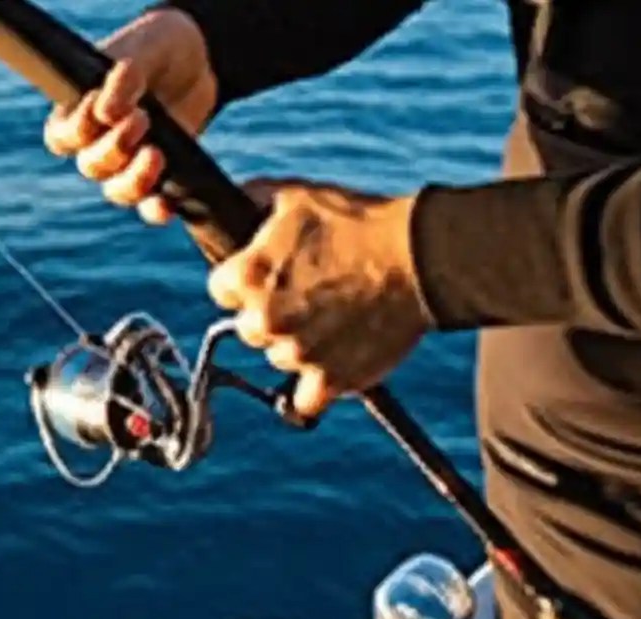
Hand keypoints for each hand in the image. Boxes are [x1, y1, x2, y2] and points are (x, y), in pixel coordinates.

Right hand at [42, 9, 217, 224]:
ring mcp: (129, 163)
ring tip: (156, 155)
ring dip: (133, 181)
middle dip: (113, 148)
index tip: (102, 107)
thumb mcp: (143, 49)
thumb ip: (124, 76)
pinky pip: (151, 206)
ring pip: (117, 191)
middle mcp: (98, 143)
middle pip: (91, 166)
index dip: (78, 131)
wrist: (200, 59)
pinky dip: (156, 209)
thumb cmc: (157, 48)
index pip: (61, 136)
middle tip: (141, 119)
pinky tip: (165, 203)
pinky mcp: (161, 177)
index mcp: (79, 111)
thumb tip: (108, 112)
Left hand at [207, 179, 428, 418]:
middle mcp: (266, 318)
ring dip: (298, 344)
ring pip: (278, 357)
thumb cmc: (359, 223)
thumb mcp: (297, 197)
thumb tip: (233, 204)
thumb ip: (252, 202)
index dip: (243, 282)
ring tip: (330, 318)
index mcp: (249, 276)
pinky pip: (305, 399)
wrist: (420, 257)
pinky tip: (332, 361)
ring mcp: (297, 352)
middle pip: (248, 328)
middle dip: (269, 313)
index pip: (221, 290)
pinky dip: (317, 385)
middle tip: (305, 295)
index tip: (267, 277)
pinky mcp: (329, 379)